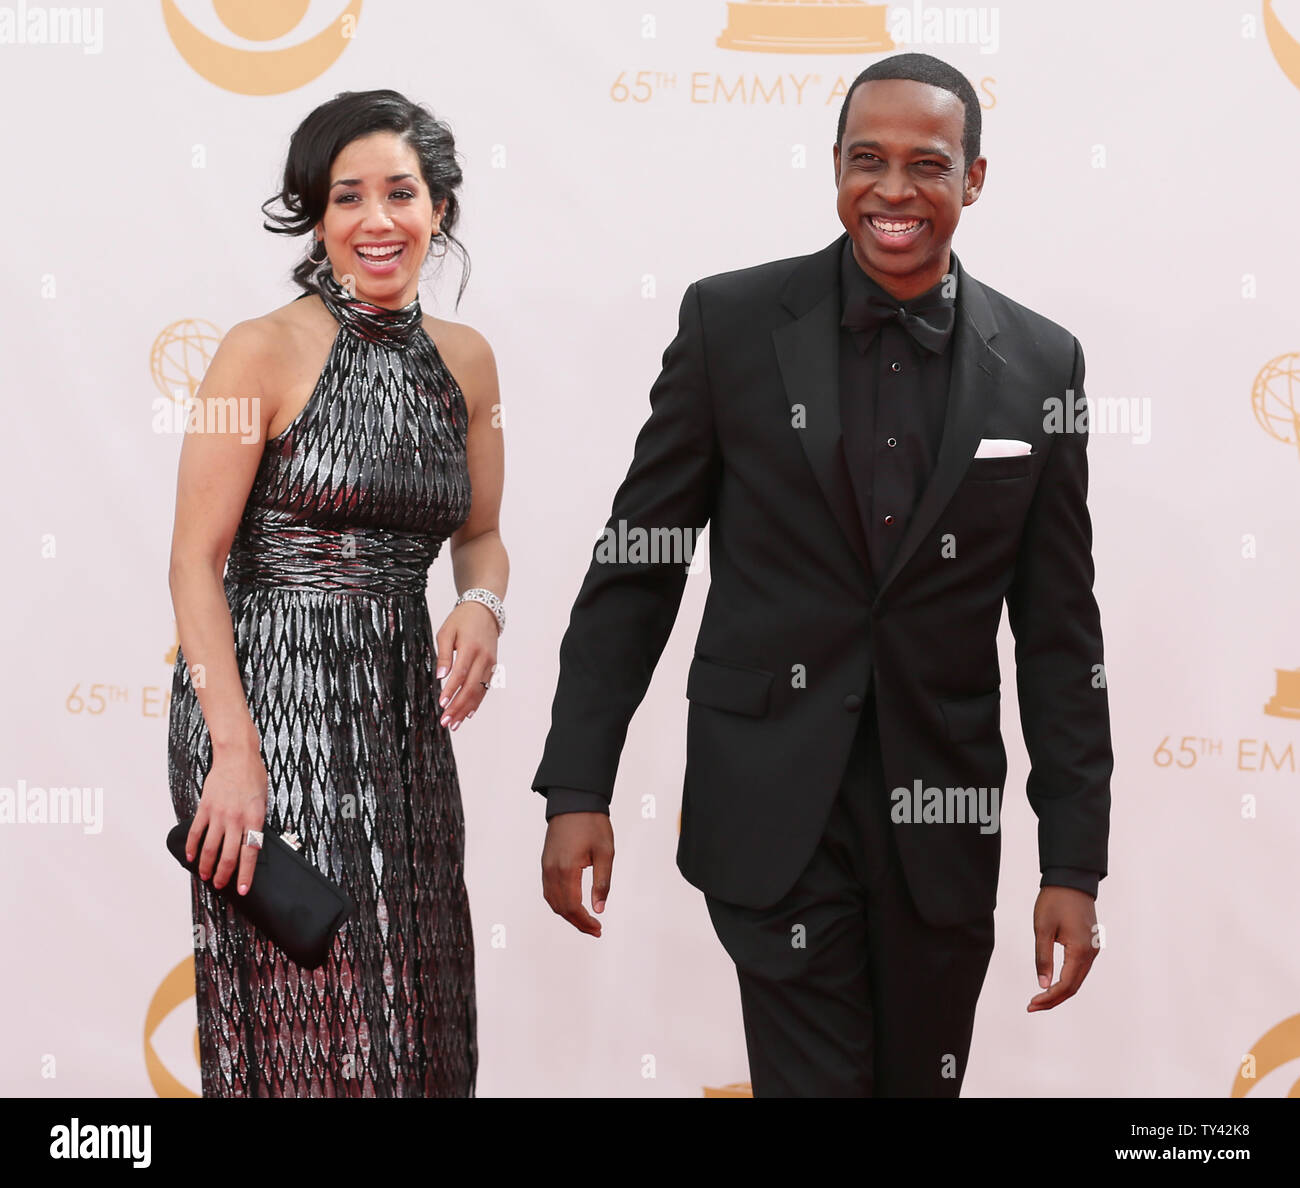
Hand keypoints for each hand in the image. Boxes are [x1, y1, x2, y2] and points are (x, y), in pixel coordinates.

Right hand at [187, 744, 267, 895]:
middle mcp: (236, 819)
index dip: (245, 874)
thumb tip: (250, 843)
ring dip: (206, 865)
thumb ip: (256, 822)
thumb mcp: (263, 801)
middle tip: (219, 885)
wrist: (237, 756)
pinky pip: (197, 832)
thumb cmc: (253, 776)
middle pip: (228, 855)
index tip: (242, 889)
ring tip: (204, 876)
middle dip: (223, 875)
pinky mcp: (205, 807)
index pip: (250, 853)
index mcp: (255, 818)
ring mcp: (219, 814)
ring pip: (210, 848)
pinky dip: (193, 846)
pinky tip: (191, 857)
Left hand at [434, 600, 498, 729]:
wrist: (484, 610)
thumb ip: (443, 654)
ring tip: (454, 724)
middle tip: (446, 722)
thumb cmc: (462, 620)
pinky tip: (467, 714)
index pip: (460, 674)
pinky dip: (476, 702)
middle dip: (457, 707)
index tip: (442, 704)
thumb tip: (440, 676)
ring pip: (479, 691)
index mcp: (471, 648)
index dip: (451, 691)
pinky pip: (485, 688)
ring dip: (466, 709)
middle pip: (471, 688)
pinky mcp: (492, 667)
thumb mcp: (446, 632)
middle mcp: (483, 658)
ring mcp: (490, 663)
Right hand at [541, 813, 613, 937]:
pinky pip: (549, 890)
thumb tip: (599, 909)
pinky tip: (572, 905)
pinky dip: (559, 903)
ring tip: (585, 921)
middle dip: (577, 922)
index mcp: (567, 869)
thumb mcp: (605, 852)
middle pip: (560, 908)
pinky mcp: (546, 862)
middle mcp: (552, 871)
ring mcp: (546, 867)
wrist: (574, 801)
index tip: (598, 929)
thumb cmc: (592, 824)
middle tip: (595, 929)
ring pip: (552, 901)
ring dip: (568, 915)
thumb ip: (602, 882)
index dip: (585, 922)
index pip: (572, 906)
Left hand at [1027, 885, 1099, 1010]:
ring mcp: (1092, 949)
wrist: (1071, 880)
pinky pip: (1079, 969)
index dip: (1049, 998)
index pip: (1066, 985)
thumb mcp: (1042, 928)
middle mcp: (1090, 953)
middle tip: (1033, 1006)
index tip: (1031, 1004)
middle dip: (1053, 999)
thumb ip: (1043, 957)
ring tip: (1040, 998)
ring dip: (1060, 991)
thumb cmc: (1054, 901)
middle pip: (1074, 986)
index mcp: (1080, 951)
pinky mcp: (1089, 944)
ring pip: (1078, 979)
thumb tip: (1043, 984)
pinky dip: (1067, 979)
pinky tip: (1053, 982)